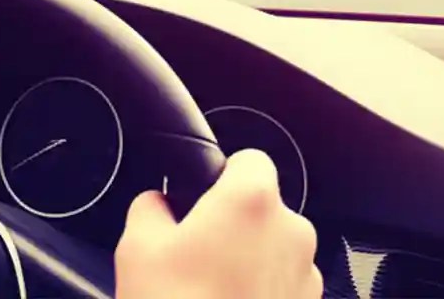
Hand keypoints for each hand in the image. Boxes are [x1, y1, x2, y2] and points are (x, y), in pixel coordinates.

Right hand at [115, 149, 320, 298]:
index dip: (221, 177)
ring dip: (250, 263)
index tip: (200, 201)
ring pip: (275, 251)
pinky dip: (262, 295)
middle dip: (233, 226)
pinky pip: (284, 287)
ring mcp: (307, 275)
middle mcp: (292, 231)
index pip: (248, 159)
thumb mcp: (137, 247)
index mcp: (252, 201)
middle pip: (263, 209)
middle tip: (195, 256)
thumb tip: (159, 204)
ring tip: (209, 294)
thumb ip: (151, 206)